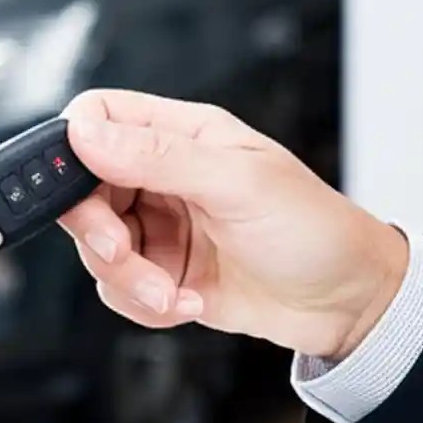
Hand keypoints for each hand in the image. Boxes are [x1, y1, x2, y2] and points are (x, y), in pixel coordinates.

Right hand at [58, 90, 408, 359]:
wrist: (348, 305)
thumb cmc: (315, 230)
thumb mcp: (239, 184)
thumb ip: (159, 157)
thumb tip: (88, 134)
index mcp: (181, 134)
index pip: (97, 117)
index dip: (74, 148)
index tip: (83, 189)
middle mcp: (161, 177)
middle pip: (82, 190)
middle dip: (97, 232)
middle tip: (123, 254)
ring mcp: (159, 227)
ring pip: (95, 247)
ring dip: (127, 280)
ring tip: (171, 291)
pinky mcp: (161, 273)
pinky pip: (116, 289)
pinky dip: (143, 305)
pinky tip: (188, 302)